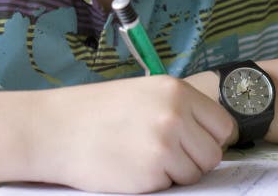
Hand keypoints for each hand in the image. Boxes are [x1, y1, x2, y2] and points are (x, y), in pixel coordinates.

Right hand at [25, 75, 234, 193]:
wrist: (54, 129)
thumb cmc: (96, 111)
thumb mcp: (144, 93)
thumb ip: (179, 109)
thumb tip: (212, 135)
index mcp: (176, 91)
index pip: (223, 125)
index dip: (212, 138)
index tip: (198, 143)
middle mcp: (175, 116)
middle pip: (213, 154)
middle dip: (195, 160)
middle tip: (168, 154)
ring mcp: (163, 147)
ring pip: (195, 174)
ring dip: (176, 173)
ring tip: (144, 157)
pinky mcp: (149, 176)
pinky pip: (170, 187)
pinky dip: (155, 183)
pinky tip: (131, 167)